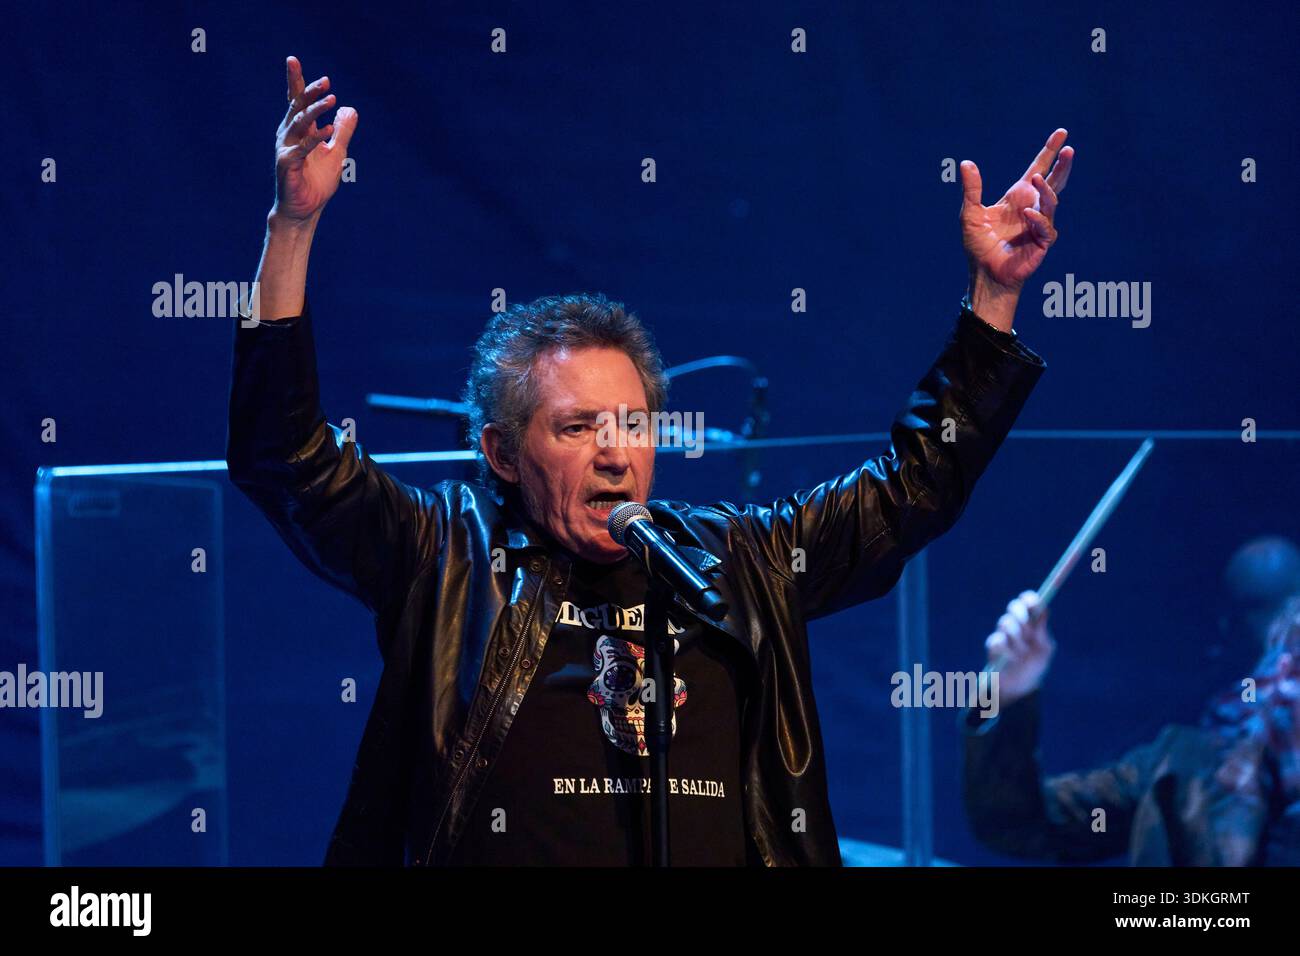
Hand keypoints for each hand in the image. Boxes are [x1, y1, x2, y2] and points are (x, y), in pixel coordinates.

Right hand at [272, 56, 357, 223]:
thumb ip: (342, 131)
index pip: (296, 101)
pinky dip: (315, 138)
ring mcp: (286, 148)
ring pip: (299, 123)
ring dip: (315, 110)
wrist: (305, 210)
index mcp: (299, 130)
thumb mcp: (336, 153)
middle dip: (309, 91)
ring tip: (332, 99)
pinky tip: (328, 130)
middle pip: (297, 107)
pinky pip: (302, 148)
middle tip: (325, 81)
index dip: (295, 81)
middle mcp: (289, 135)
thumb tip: (350, 110)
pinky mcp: (287, 164)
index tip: (292, 60)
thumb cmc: (316, 182)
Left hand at [961, 129, 1073, 295]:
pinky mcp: (1042, 242)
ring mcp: (1040, 224)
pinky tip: (1029, 213)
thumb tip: (965, 163)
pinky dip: (1037, 218)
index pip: (1038, 168)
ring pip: (1051, 201)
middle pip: (1054, 181)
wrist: (984, 273)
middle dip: (1062, 166)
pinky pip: (1045, 226)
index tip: (1062, 133)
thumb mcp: (970, 214)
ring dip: (1046, 189)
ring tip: (1037, 179)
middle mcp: (1033, 207)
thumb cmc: (979, 245)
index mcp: (1019, 196)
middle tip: (1068, 150)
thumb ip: (971, 189)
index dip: (1049, 151)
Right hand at [985, 590, 1054, 705]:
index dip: (1030, 599)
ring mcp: (1003, 633)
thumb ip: (1041, 630)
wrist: (1021, 685)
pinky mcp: (993, 646)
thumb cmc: (1035, 664)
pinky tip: (1012, 659)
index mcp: (1031, 621)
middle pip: (1015, 607)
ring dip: (1017, 639)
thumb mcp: (1044, 648)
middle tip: (1028, 628)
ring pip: (1006, 623)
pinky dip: (1007, 650)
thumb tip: (1043, 609)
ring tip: (1023, 653)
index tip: (1034, 604)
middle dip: (1021, 615)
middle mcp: (1016, 623)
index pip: (1029, 602)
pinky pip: (998, 640)